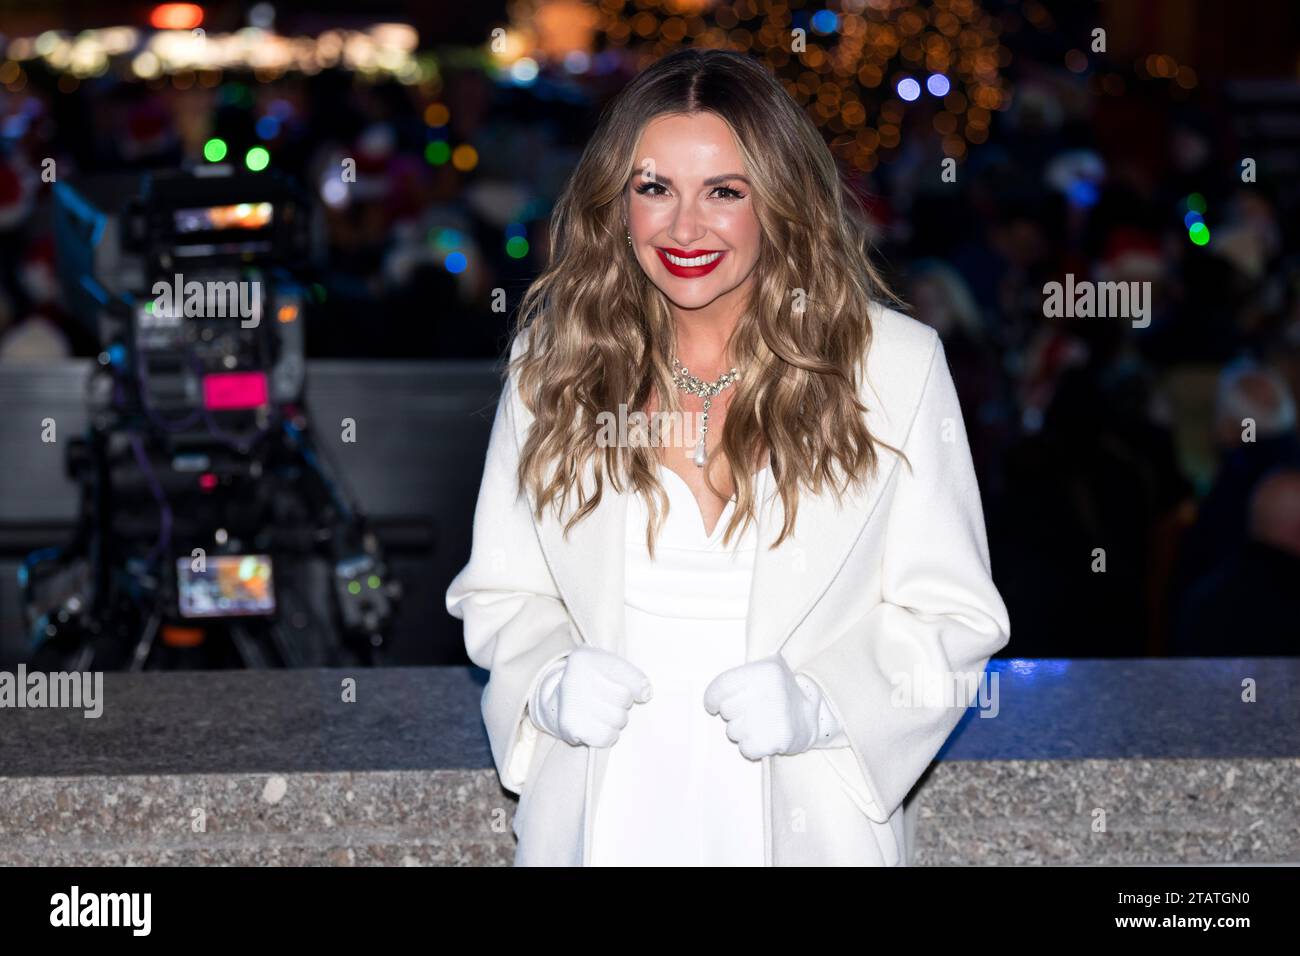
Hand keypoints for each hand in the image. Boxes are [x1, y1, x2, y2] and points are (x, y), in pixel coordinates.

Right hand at [531, 646, 652, 747]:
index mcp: (586, 658)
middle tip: (608, 700)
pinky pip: (607, 737)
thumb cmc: (590, 680)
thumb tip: (646, 693)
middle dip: (622, 703)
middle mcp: (576, 678)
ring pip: (619, 719)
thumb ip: (630, 675)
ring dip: (615, 720)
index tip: (640, 692)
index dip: (639, 687)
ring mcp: (572, 703)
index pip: (630, 677)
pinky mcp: (571, 726)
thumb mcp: (606, 665)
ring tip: (601, 712)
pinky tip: (596, 725)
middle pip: (625, 699)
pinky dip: (607, 734)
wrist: (558, 700)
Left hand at [703, 654, 830, 758]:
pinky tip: (765, 737)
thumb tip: (711, 693)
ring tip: (761, 724)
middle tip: (750, 712)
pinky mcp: (776, 740)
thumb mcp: (767, 670)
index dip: (712, 699)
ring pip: (732, 732)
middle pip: (726, 711)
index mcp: (763, 672)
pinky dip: (752, 747)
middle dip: (733, 714)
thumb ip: (741, 677)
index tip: (713, 705)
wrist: (814, 716)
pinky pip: (745, 749)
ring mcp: (772, 717)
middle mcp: (767, 692)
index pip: (721, 686)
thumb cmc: (781, 693)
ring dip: (743, 731)